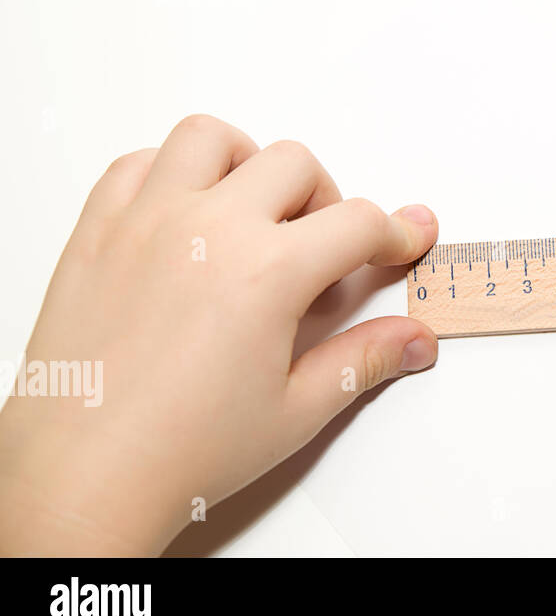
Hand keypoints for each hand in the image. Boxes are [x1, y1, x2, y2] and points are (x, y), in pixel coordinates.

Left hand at [0, 115, 439, 554]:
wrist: (83, 476)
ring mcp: (146, 222)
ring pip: (212, 139)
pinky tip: (187, 216)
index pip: (358, 222)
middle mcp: (207, 230)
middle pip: (294, 164)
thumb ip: (364, 359)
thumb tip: (413, 339)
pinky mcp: (97, 232)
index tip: (401, 241)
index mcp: (267, 272)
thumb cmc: (179, 450)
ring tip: (254, 211)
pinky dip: (170, 173)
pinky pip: (138, 164)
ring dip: (247, 164)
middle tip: (323, 249)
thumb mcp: (297, 410)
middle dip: (326, 200)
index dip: (395, 232)